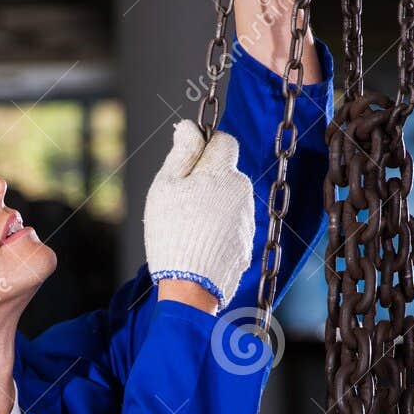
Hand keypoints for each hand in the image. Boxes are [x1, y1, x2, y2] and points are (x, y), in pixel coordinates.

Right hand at [144, 122, 254, 310]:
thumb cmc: (172, 234)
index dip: (206, 146)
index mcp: (222, 172)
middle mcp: (242, 191)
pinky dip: (219, 228)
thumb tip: (190, 126)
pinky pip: (232, 224)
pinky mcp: (247, 242)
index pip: (225, 141)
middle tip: (181, 201)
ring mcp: (247, 218)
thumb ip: (182, 153)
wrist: (192, 286)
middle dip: (207, 179)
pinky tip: (200, 243)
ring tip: (189, 227)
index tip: (189, 162)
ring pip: (230, 199)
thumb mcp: (166, 187)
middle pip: (226, 172)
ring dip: (213, 205)